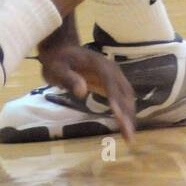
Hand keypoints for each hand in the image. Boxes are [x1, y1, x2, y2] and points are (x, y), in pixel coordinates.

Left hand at [37, 18, 136, 144]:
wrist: (62, 49)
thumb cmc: (57, 61)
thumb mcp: (55, 69)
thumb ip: (68, 78)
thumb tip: (81, 91)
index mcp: (98, 64)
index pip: (110, 83)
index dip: (115, 100)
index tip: (119, 117)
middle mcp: (111, 69)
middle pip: (124, 91)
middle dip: (127, 113)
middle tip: (128, 135)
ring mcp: (114, 75)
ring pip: (127, 96)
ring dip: (130, 114)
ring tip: (129, 135)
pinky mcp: (112, 82)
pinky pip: (123, 97)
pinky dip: (126, 110)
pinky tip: (125, 124)